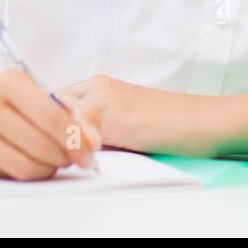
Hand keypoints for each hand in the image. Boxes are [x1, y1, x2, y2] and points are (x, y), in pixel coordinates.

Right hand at [0, 68, 102, 179]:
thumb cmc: (9, 100)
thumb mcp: (39, 92)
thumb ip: (75, 109)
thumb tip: (93, 138)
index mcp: (7, 80)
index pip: (51, 115)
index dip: (76, 136)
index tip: (92, 149)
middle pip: (41, 142)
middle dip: (68, 155)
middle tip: (81, 159)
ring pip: (28, 164)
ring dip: (53, 166)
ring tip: (60, 159)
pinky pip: (14, 173)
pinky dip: (36, 172)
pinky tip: (41, 163)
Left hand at [54, 75, 224, 157]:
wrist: (201, 120)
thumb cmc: (169, 123)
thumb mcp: (125, 117)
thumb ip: (96, 124)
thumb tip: (66, 144)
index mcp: (99, 84)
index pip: (53, 99)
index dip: (46, 119)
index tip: (50, 139)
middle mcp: (97, 86)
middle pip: (50, 106)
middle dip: (47, 129)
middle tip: (55, 152)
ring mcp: (103, 100)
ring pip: (59, 120)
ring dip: (60, 141)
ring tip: (69, 159)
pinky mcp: (112, 118)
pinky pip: (77, 135)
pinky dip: (74, 150)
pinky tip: (85, 163)